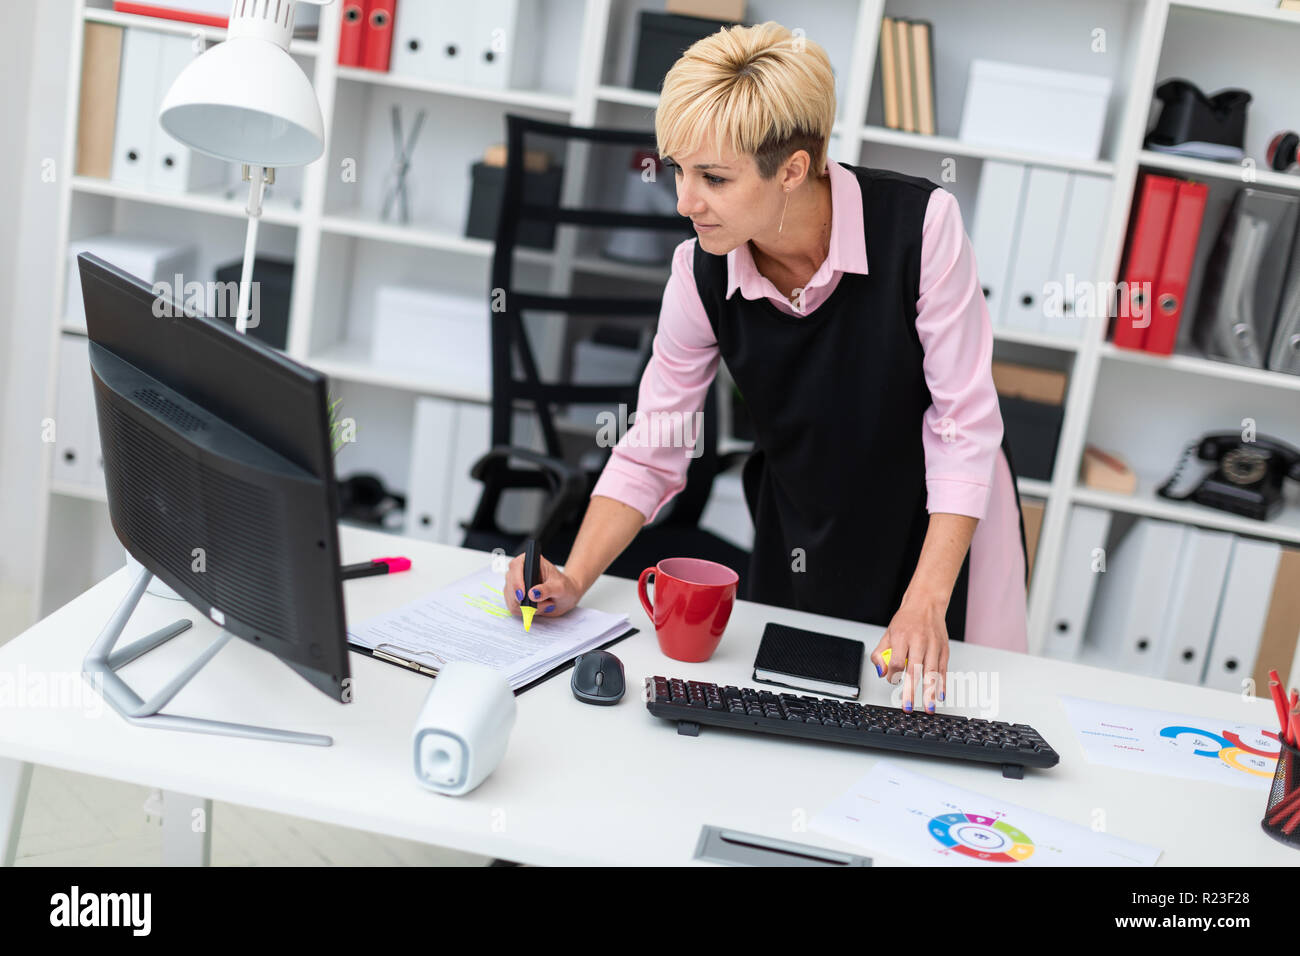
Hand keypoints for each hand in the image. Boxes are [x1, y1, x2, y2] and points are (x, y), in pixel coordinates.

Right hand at [503, 551, 583, 619]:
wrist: (566, 595)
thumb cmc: (564, 586)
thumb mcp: (560, 587)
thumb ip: (547, 590)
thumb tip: (533, 594)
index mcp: (530, 561)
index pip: (515, 567)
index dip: (516, 581)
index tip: (523, 595)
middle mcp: (519, 571)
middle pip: (511, 587)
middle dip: (527, 600)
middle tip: (545, 602)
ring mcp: (515, 584)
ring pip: (512, 600)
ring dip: (528, 607)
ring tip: (545, 603)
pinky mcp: (514, 597)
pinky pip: (514, 608)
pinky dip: (527, 612)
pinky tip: (539, 607)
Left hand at [869, 594, 948, 713]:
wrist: (926, 604)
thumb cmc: (906, 620)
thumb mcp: (887, 633)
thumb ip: (880, 654)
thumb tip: (882, 673)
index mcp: (902, 637)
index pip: (897, 662)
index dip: (893, 675)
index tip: (892, 681)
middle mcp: (919, 641)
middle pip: (914, 670)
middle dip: (911, 691)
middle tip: (908, 707)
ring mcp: (933, 645)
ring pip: (931, 672)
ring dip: (930, 692)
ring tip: (929, 707)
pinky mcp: (944, 649)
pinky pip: (943, 669)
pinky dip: (942, 683)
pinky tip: (940, 695)